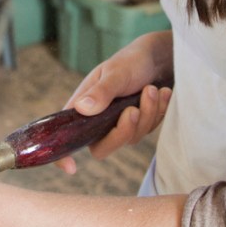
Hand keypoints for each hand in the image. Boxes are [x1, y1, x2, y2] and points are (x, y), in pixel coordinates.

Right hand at [57, 30, 173, 173]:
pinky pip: (149, 130)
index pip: (66, 136)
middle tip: (133, 109)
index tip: (71, 168)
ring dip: (146, 114)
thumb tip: (81, 109)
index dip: (63, 155)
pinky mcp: (140, 126)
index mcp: (83, 107)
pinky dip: (158, 112)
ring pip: (131, 138)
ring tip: (153, 89)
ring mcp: (119, 125)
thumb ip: (101, 91)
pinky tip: (162, 93)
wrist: (157, 58)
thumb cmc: (130, 61)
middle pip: (103, 147)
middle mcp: (98, 121)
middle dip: (123, 131)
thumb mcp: (115, 72)